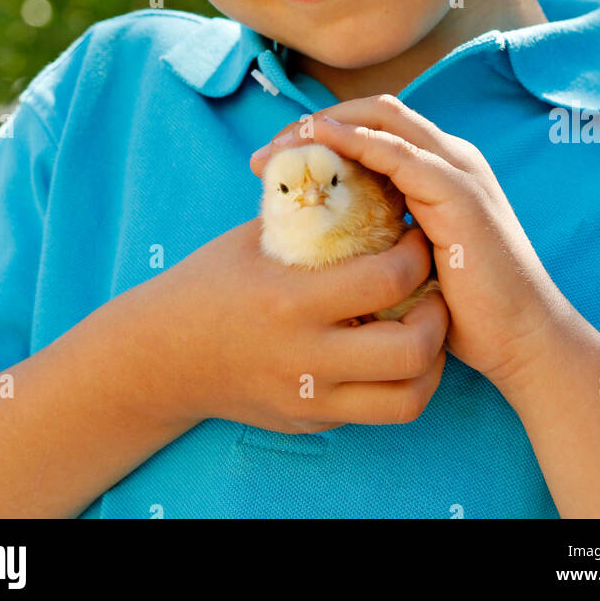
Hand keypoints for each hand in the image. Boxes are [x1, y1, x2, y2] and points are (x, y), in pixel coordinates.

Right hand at [150, 216, 449, 433]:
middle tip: (434, 288)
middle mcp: (306, 357)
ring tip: (426, 327)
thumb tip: (366, 176)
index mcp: (291, 299)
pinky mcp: (313, 423)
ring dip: (432, 360)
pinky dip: (402, 383)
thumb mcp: (257, 238)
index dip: (415, 254)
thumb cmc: (211, 282)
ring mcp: (311, 398)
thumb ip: (312, 216)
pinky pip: (381, 412)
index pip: (385, 279)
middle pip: (412, 350)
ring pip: (410, 398)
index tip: (415, 236)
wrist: (161, 356)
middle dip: (438, 314)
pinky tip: (393, 351)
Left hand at [250, 95, 572, 400]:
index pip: (372, 126)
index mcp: (437, 169)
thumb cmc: (463, 312)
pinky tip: (322, 149)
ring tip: (279, 151)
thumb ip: (375, 237)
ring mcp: (457, 170)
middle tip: (266, 154)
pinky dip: (357, 142)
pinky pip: (400, 153)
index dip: (321, 133)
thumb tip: (312, 243)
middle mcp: (449, 157)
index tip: (271, 163)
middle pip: (373, 111)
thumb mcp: (404, 262)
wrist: (522, 342)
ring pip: (383, 119)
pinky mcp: (460, 193)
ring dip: (325, 128)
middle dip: (314, 123)